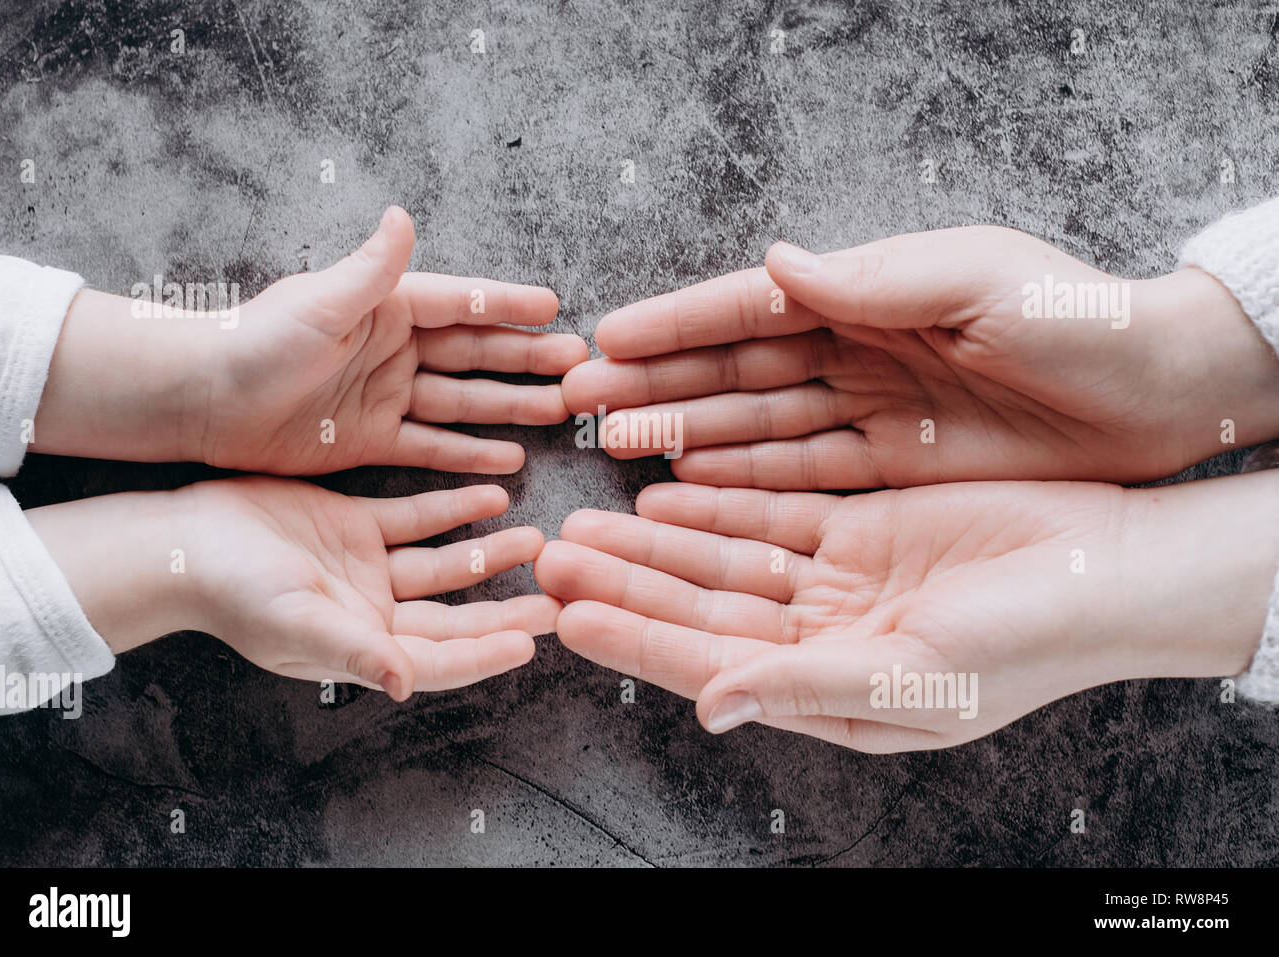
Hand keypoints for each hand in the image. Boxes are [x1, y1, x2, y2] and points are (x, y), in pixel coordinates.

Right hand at [28, 478, 557, 697]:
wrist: (182, 540)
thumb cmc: (231, 592)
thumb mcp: (296, 621)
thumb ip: (354, 652)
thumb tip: (403, 685)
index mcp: (362, 647)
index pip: (440, 659)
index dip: (485, 655)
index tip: (531, 646)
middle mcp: (373, 612)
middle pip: (455, 615)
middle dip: (506, 608)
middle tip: (560, 595)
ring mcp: (367, 569)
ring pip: (444, 565)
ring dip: (488, 554)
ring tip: (536, 539)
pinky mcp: (356, 527)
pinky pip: (417, 519)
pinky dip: (453, 509)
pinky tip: (493, 495)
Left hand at [35, 206, 586, 474]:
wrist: (204, 400)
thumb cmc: (256, 341)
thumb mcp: (319, 302)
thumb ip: (371, 270)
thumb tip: (404, 217)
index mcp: (387, 308)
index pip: (463, 303)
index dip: (508, 305)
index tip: (555, 307)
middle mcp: (394, 349)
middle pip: (475, 354)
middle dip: (526, 358)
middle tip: (576, 363)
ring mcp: (386, 397)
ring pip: (463, 403)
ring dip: (509, 407)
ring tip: (557, 410)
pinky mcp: (372, 440)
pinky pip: (433, 446)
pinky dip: (469, 454)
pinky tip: (508, 460)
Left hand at [534, 472, 1278, 750]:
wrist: (1107, 568)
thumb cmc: (1022, 644)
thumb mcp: (909, 674)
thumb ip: (802, 684)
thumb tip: (711, 709)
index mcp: (823, 691)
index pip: (706, 664)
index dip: (634, 639)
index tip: (566, 614)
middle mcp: (816, 639)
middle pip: (697, 607)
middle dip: (625, 582)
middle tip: (552, 552)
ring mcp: (834, 581)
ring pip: (721, 559)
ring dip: (654, 542)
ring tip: (585, 519)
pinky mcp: (857, 528)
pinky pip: (768, 516)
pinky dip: (716, 506)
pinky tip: (661, 491)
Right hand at [561, 227, 1278, 487]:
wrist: (1159, 391)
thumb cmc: (1074, 317)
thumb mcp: (977, 281)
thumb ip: (875, 279)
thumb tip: (777, 262)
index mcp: (870, 290)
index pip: (752, 306)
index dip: (677, 324)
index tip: (606, 339)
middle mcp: (857, 347)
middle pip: (737, 369)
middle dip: (659, 384)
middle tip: (583, 404)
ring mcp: (872, 408)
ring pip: (758, 423)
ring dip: (687, 432)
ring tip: (619, 447)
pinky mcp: (895, 463)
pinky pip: (804, 470)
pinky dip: (748, 477)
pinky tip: (694, 482)